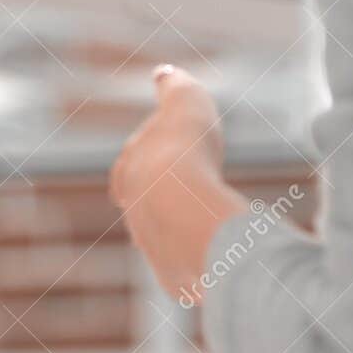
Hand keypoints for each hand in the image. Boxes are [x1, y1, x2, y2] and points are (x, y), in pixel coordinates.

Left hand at [109, 64, 247, 304]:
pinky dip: (205, 264)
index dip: (148, 161)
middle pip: (145, 208)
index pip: (130, 167)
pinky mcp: (178, 279)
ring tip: (210, 230)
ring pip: (167, 242)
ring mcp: (153, 248)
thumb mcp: (184, 103)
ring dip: (185, 236)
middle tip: (186, 198)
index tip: (162, 160)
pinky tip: (224, 261)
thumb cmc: (184, 150)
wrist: (187, 208)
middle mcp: (133, 213)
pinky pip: (192, 272)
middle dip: (162, 203)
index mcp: (127, 173)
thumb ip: (175, 87)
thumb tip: (164, 72)